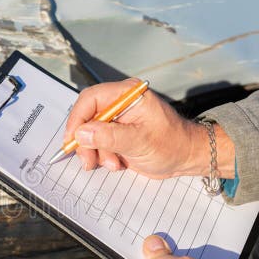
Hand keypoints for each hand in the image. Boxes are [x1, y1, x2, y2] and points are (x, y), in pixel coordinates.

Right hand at [65, 79, 233, 178]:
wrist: (186, 158)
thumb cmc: (171, 145)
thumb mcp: (140, 141)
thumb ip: (110, 136)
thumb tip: (81, 133)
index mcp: (127, 94)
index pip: (91, 99)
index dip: (77, 119)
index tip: (72, 140)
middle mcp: (119, 103)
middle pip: (86, 117)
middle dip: (85, 142)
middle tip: (88, 161)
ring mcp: (117, 119)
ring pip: (89, 134)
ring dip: (95, 152)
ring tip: (113, 164)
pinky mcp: (116, 133)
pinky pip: (97, 143)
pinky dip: (101, 156)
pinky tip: (117, 162)